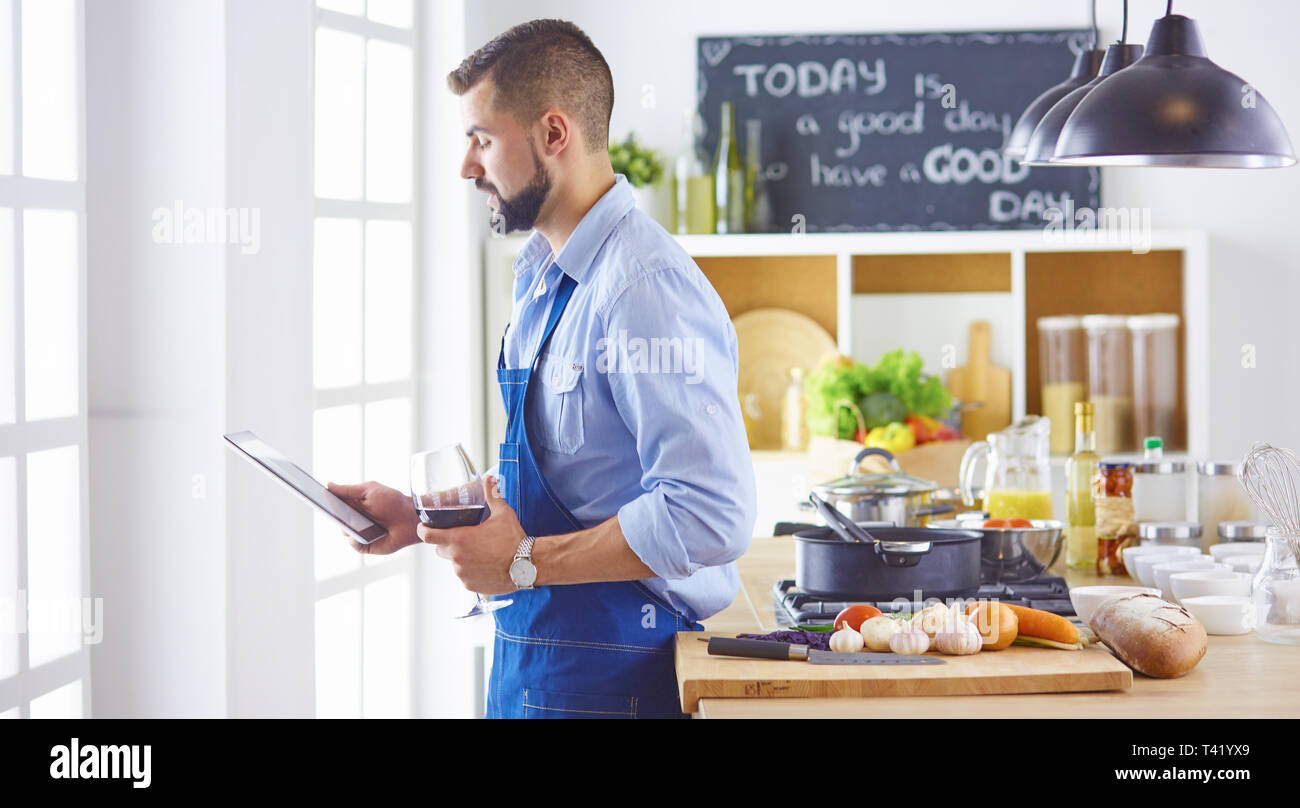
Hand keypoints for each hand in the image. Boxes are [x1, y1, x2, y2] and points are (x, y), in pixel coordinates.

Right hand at [325, 480, 420, 554]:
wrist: (411, 517)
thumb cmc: (392, 501)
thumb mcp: (369, 490)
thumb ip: (348, 490)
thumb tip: (328, 485)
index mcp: (353, 504)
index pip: (334, 504)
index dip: (324, 502)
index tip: (312, 496)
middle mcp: (354, 519)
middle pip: (336, 518)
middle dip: (332, 514)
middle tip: (329, 509)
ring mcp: (359, 532)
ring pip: (343, 531)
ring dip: (345, 526)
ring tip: (349, 519)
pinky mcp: (366, 545)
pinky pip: (354, 544)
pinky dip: (353, 539)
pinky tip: (357, 533)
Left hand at [417, 475, 525, 594]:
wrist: (527, 565)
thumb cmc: (514, 539)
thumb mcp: (502, 513)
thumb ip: (491, 495)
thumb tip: (489, 479)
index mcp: (459, 539)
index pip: (427, 536)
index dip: (423, 530)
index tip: (424, 527)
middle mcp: (457, 558)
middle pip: (440, 549)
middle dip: (447, 543)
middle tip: (462, 537)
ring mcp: (463, 574)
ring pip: (454, 563)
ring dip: (461, 558)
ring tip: (478, 552)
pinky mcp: (471, 586)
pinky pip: (464, 577)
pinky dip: (470, 571)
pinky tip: (484, 565)